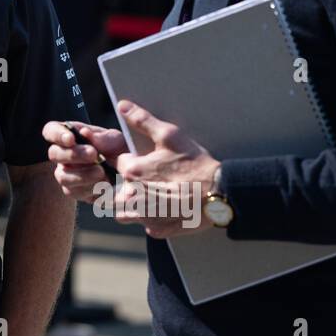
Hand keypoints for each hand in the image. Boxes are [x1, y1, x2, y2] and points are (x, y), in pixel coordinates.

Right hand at [44, 120, 126, 202]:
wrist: (133, 175)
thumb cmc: (122, 151)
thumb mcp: (117, 140)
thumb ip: (102, 138)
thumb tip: (84, 133)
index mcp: (71, 136)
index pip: (51, 131)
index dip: (57, 134)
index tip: (71, 139)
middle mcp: (64, 155)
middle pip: (54, 154)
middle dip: (73, 154)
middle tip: (93, 154)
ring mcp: (67, 175)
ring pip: (63, 176)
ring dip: (83, 175)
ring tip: (102, 172)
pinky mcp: (76, 192)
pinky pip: (76, 192)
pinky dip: (93, 189)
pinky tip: (107, 186)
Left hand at [112, 100, 219, 238]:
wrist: (221, 193)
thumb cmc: (195, 164)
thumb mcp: (170, 135)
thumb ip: (142, 120)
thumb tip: (123, 106)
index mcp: (132, 172)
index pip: (116, 162)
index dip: (127, 158)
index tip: (140, 159)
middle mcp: (133, 197)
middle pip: (115, 189)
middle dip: (126, 183)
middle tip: (150, 177)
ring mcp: (144, 216)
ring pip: (124, 212)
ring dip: (132, 204)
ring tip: (153, 195)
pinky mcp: (157, 229)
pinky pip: (145, 224)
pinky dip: (151, 218)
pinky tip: (167, 208)